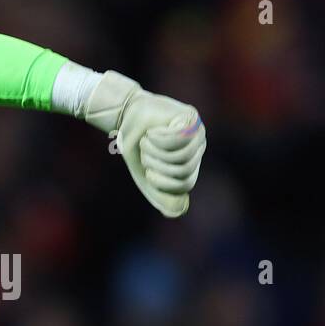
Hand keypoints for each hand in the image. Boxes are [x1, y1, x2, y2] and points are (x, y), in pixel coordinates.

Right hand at [80, 70, 205, 217]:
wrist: (125, 116)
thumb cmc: (136, 144)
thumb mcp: (146, 175)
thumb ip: (161, 194)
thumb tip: (182, 209)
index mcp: (191, 161)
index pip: (185, 183)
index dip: (162, 182)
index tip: (148, 172)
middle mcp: (198, 146)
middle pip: (183, 170)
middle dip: (157, 165)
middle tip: (145, 153)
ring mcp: (197, 131)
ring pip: (181, 156)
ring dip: (156, 152)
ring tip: (146, 141)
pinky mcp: (190, 118)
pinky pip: (177, 140)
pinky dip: (157, 139)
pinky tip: (152, 131)